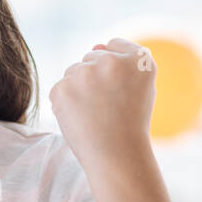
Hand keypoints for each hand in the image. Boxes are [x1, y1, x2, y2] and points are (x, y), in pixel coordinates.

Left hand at [48, 37, 155, 170]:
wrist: (116, 156)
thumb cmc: (131, 123)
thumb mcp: (140, 88)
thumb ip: (123, 62)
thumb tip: (95, 45)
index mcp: (138, 59)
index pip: (116, 45)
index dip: (115, 69)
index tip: (120, 88)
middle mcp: (111, 61)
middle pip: (92, 57)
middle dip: (95, 77)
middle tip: (107, 107)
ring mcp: (85, 73)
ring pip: (74, 71)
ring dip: (79, 88)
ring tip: (95, 114)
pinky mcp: (62, 88)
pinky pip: (60, 88)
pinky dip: (66, 102)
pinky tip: (80, 119)